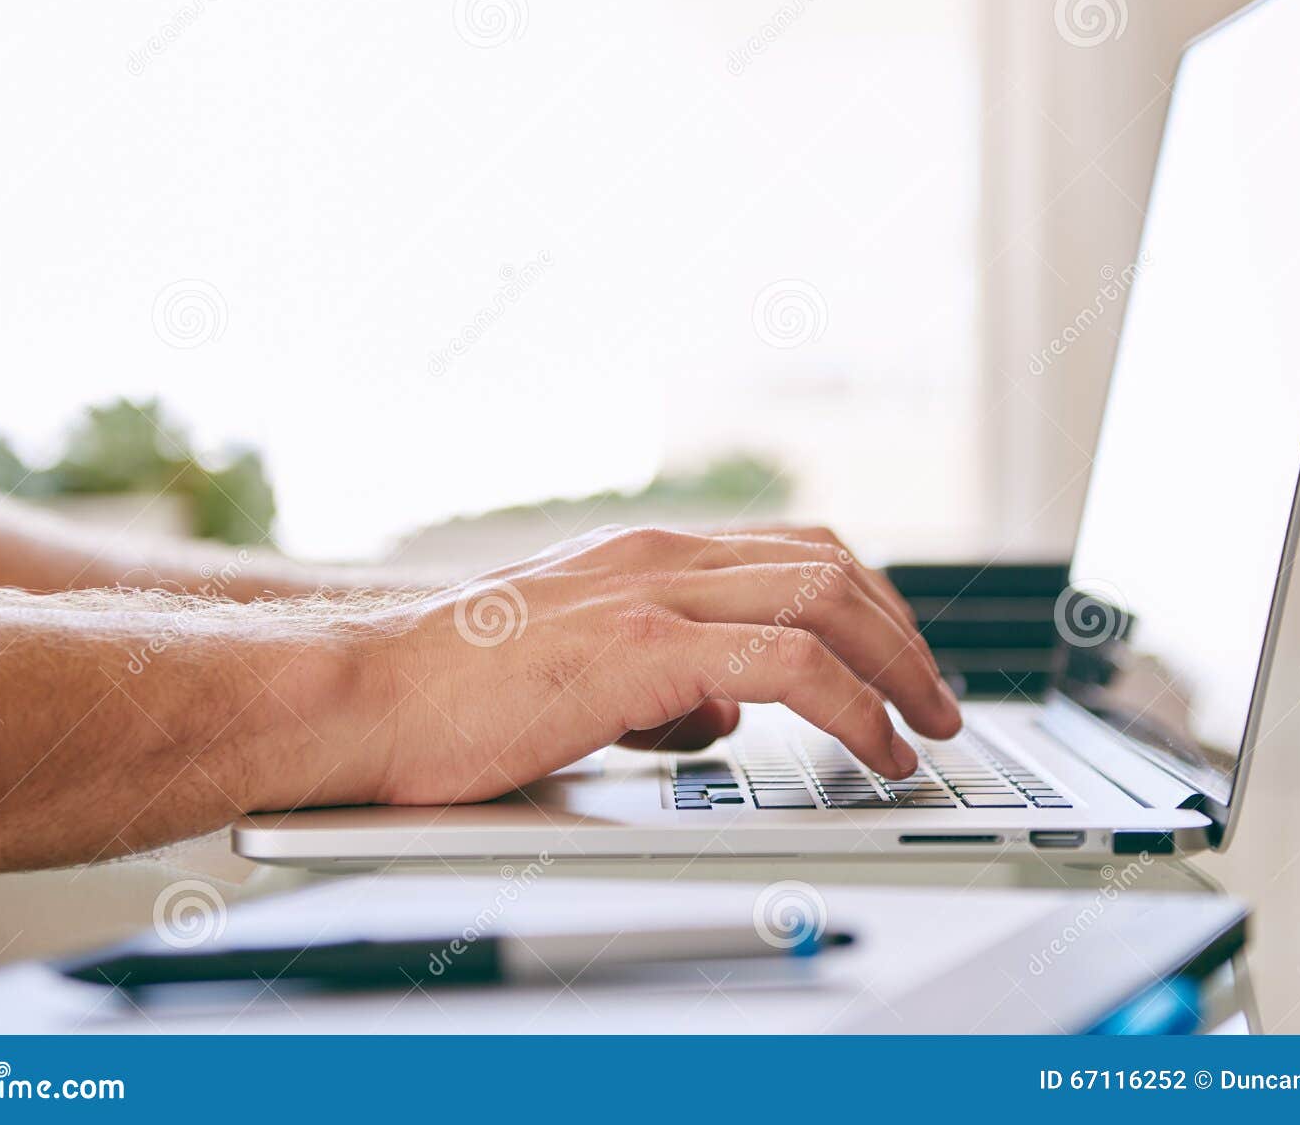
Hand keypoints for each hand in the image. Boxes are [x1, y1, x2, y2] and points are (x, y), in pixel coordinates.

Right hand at [353, 525, 961, 805]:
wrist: (363, 693)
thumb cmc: (450, 692)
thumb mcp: (575, 675)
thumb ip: (658, 686)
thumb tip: (719, 718)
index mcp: (646, 556)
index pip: (795, 552)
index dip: (867, 603)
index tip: (900, 661)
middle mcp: (659, 557)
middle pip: (829, 566)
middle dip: (902, 634)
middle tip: (936, 702)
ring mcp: (651, 594)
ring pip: (824, 599)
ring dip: (896, 666)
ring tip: (926, 730)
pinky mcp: (639, 648)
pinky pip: (786, 666)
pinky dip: (852, 705)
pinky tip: (873, 748)